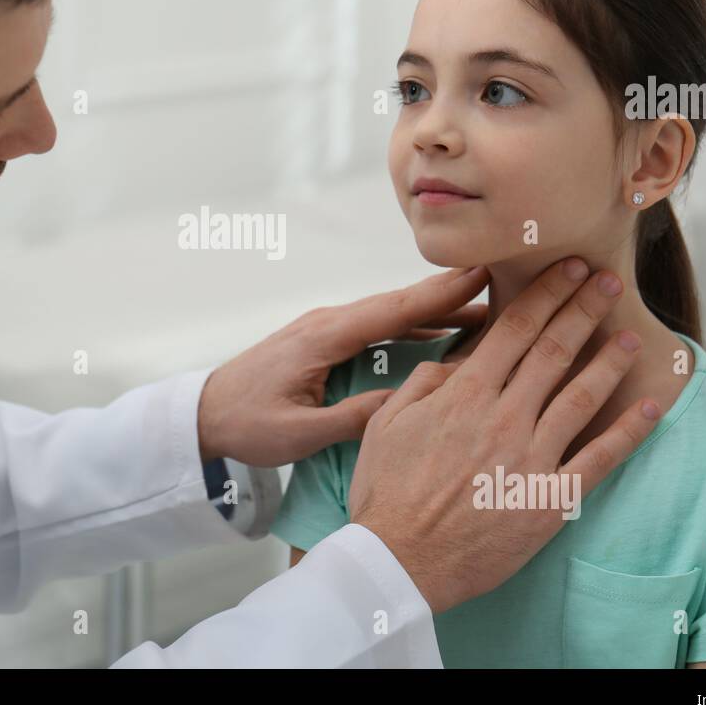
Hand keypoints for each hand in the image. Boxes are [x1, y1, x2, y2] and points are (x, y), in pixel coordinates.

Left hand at [196, 266, 489, 466]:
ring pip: (391, 315)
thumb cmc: (246, 424)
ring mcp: (327, 329)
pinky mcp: (326, 340)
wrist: (204, 413)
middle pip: (399, 305)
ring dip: (435, 311)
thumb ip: (352, 417)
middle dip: (450, 294)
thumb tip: (407, 402)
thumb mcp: (298, 432)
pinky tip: (441, 334)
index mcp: (324, 338)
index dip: (439, 292)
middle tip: (501, 283)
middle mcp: (328, 323)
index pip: (392, 310)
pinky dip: (412, 327)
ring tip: (486, 309)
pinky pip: (378, 328)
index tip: (480, 272)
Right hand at [347, 258, 660, 614]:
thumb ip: (424, 383)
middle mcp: (503, 417)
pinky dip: (630, 431)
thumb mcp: (387, 424)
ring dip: (610, 361)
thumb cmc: (388, 494)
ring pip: (582, 396)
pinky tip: (651, 407)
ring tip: (633, 336)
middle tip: (611, 281)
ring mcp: (530, 458)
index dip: (546, 294)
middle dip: (585, 309)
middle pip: (554, 350)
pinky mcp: (550, 499)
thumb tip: (454, 360)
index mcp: (463, 395)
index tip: (569, 269)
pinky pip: (600, 459)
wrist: (401, 559)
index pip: (514, 329)